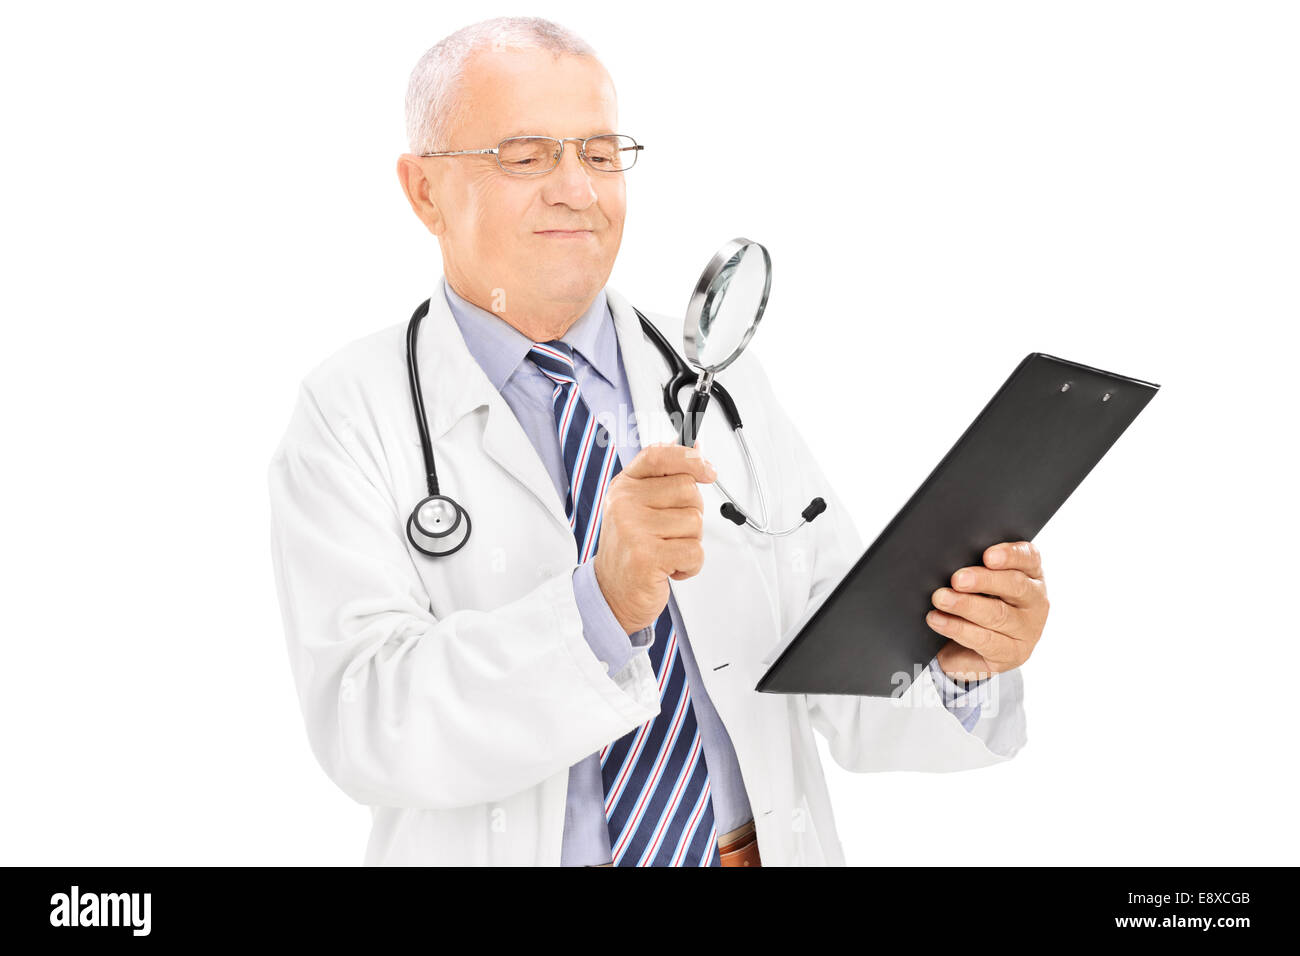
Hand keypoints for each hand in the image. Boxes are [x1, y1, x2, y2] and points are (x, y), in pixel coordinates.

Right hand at [593, 442, 716, 633]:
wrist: (612, 594)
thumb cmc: (630, 551)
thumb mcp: (638, 508)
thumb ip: (664, 481)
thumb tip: (697, 455)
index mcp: (624, 487)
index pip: (659, 456)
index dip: (689, 457)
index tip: (707, 470)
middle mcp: (625, 503)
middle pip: (688, 489)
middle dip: (691, 513)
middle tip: (671, 533)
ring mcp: (633, 529)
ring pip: (695, 522)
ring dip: (690, 542)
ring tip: (666, 551)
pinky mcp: (646, 556)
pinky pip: (695, 551)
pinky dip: (691, 565)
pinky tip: (670, 568)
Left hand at [929, 540, 1049, 682]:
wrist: (970, 649)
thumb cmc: (976, 603)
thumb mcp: (978, 583)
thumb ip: (974, 568)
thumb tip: (949, 559)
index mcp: (1031, 573)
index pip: (1028, 557)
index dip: (1010, 555)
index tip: (987, 556)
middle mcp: (1035, 600)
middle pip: (1015, 585)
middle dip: (983, 580)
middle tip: (957, 579)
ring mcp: (1028, 629)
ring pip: (998, 614)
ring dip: (966, 605)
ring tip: (941, 598)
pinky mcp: (1014, 653)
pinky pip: (985, 640)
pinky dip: (957, 628)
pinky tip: (938, 620)